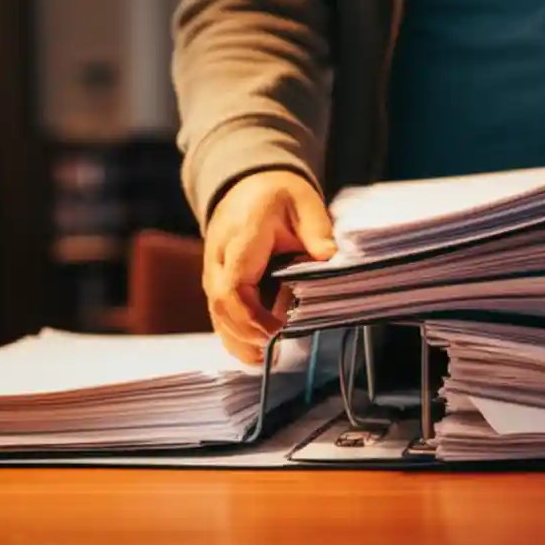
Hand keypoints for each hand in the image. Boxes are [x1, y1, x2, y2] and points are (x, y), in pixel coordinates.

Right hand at [203, 170, 334, 363]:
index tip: (277, 330)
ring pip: (216, 314)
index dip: (251, 314)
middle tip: (277, 349)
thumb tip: (331, 260)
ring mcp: (213, 270)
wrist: (248, 186)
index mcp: (242, 234)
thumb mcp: (305, 203)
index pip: (234, 284)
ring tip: (266, 358)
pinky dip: (235, 335)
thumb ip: (318, 231)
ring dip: (239, 339)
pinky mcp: (216, 282)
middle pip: (221, 304)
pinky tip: (256, 352)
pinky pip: (219, 313)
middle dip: (246, 332)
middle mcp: (218, 255)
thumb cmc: (278, 196)